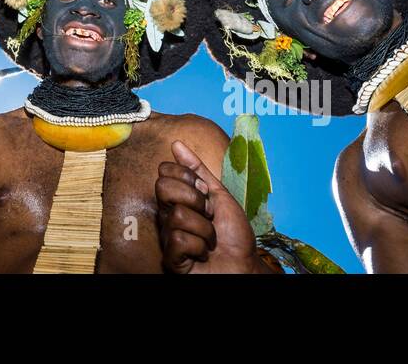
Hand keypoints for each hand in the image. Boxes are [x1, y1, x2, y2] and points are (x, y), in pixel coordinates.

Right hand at [156, 140, 260, 273]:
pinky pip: (179, 240)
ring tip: (210, 240)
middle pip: (163, 188)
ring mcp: (168, 237)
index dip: (188, 179)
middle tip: (208, 214)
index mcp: (177, 199)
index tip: (206, 193)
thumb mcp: (220, 195)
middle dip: (195, 200)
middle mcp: (168, 215)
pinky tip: (202, 254)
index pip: (165, 172)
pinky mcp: (170, 258)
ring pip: (178, 216)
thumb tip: (177, 144)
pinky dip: (199, 247)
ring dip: (205, 229)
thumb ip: (198, 170)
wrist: (244, 264)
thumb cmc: (234, 234)